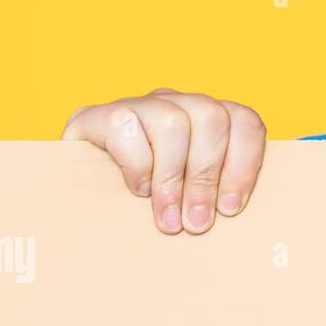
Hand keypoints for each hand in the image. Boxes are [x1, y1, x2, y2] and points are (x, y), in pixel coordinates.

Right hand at [62, 88, 266, 234]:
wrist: (81, 201)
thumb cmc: (150, 206)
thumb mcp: (191, 198)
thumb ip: (216, 196)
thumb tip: (234, 214)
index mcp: (208, 116)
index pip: (244, 121)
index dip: (244, 164)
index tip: (231, 208)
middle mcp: (176, 103)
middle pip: (211, 118)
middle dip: (206, 176)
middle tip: (197, 222)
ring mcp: (137, 105)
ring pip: (172, 123)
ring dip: (172, 179)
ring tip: (168, 219)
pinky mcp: (96, 116)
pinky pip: (125, 128)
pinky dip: (137, 166)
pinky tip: (137, 190)